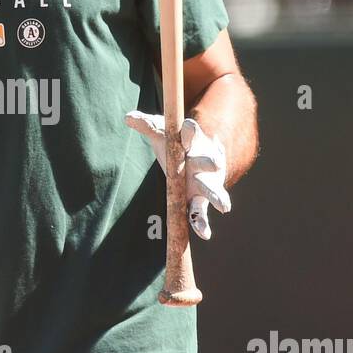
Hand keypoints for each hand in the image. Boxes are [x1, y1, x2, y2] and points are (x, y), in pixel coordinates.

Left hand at [124, 111, 230, 239]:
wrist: (202, 158)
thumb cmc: (179, 145)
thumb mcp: (163, 134)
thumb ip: (148, 125)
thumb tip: (128, 118)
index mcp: (193, 142)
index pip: (193, 134)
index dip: (190, 131)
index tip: (188, 127)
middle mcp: (202, 162)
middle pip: (206, 162)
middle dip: (209, 163)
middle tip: (214, 163)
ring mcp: (204, 183)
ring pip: (211, 190)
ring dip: (216, 197)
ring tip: (224, 207)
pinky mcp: (200, 200)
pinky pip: (201, 212)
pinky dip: (202, 223)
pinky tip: (204, 234)